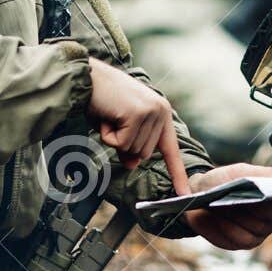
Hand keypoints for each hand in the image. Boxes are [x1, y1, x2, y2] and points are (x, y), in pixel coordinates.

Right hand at [86, 57, 185, 177]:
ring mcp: (151, 112)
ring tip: (109, 117)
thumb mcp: (119, 126)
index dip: (178, 174)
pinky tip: (106, 117)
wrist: (86, 76)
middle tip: (113, 123)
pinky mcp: (138, 115)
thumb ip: (129, 145)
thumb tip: (134, 164)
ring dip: (114, 139)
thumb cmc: (101, 100)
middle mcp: (161, 111)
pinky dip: (108, 136)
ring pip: (132, 150)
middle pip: (144, 154)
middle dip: (123, 144)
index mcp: (161, 112)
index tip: (185, 194)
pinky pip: (122, 144)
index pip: (171, 149)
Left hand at [182, 164, 271, 251]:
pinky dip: (230, 229)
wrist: (198, 196)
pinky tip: (219, 219)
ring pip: (260, 228)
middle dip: (260, 206)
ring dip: (241, 217)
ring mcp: (260, 231)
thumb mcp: (241, 172)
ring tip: (223, 207)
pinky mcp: (244, 243)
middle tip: (243, 198)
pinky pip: (243, 239)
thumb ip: (263, 176)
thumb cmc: (223, 181)